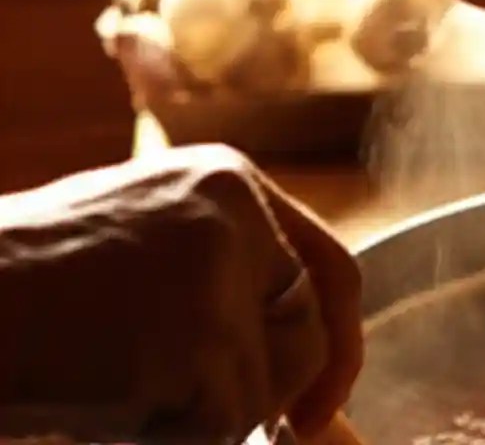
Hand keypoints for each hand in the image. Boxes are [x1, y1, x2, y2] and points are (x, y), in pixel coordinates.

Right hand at [0, 145, 361, 442]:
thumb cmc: (20, 288)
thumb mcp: (139, 255)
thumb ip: (223, 291)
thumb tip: (306, 390)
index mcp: (225, 183)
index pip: (325, 265)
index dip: (335, 336)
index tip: (322, 399)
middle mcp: (235, 212)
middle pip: (308, 329)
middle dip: (275, 391)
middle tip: (197, 411)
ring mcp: (216, 272)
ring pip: (264, 388)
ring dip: (201, 418)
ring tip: (112, 390)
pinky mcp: (195, 338)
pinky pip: (220, 422)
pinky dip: (165, 435)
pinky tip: (99, 406)